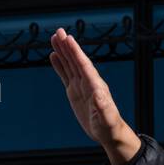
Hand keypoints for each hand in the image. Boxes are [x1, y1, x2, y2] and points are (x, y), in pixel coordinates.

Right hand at [49, 28, 139, 164]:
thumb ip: (103, 107)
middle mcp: (89, 82)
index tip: (68, 39)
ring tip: (54, 38)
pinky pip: (66, 75)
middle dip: (67, 47)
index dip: (76, 53)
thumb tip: (98, 95)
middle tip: (58, 32)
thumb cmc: (110, 126)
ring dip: (62, 51)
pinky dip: (60, 64)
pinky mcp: (75, 91)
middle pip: (76, 60)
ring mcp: (81, 85)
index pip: (84, 66)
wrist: (109, 132)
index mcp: (96, 86)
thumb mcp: (107, 118)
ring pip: (70, 64)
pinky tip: (54, 55)